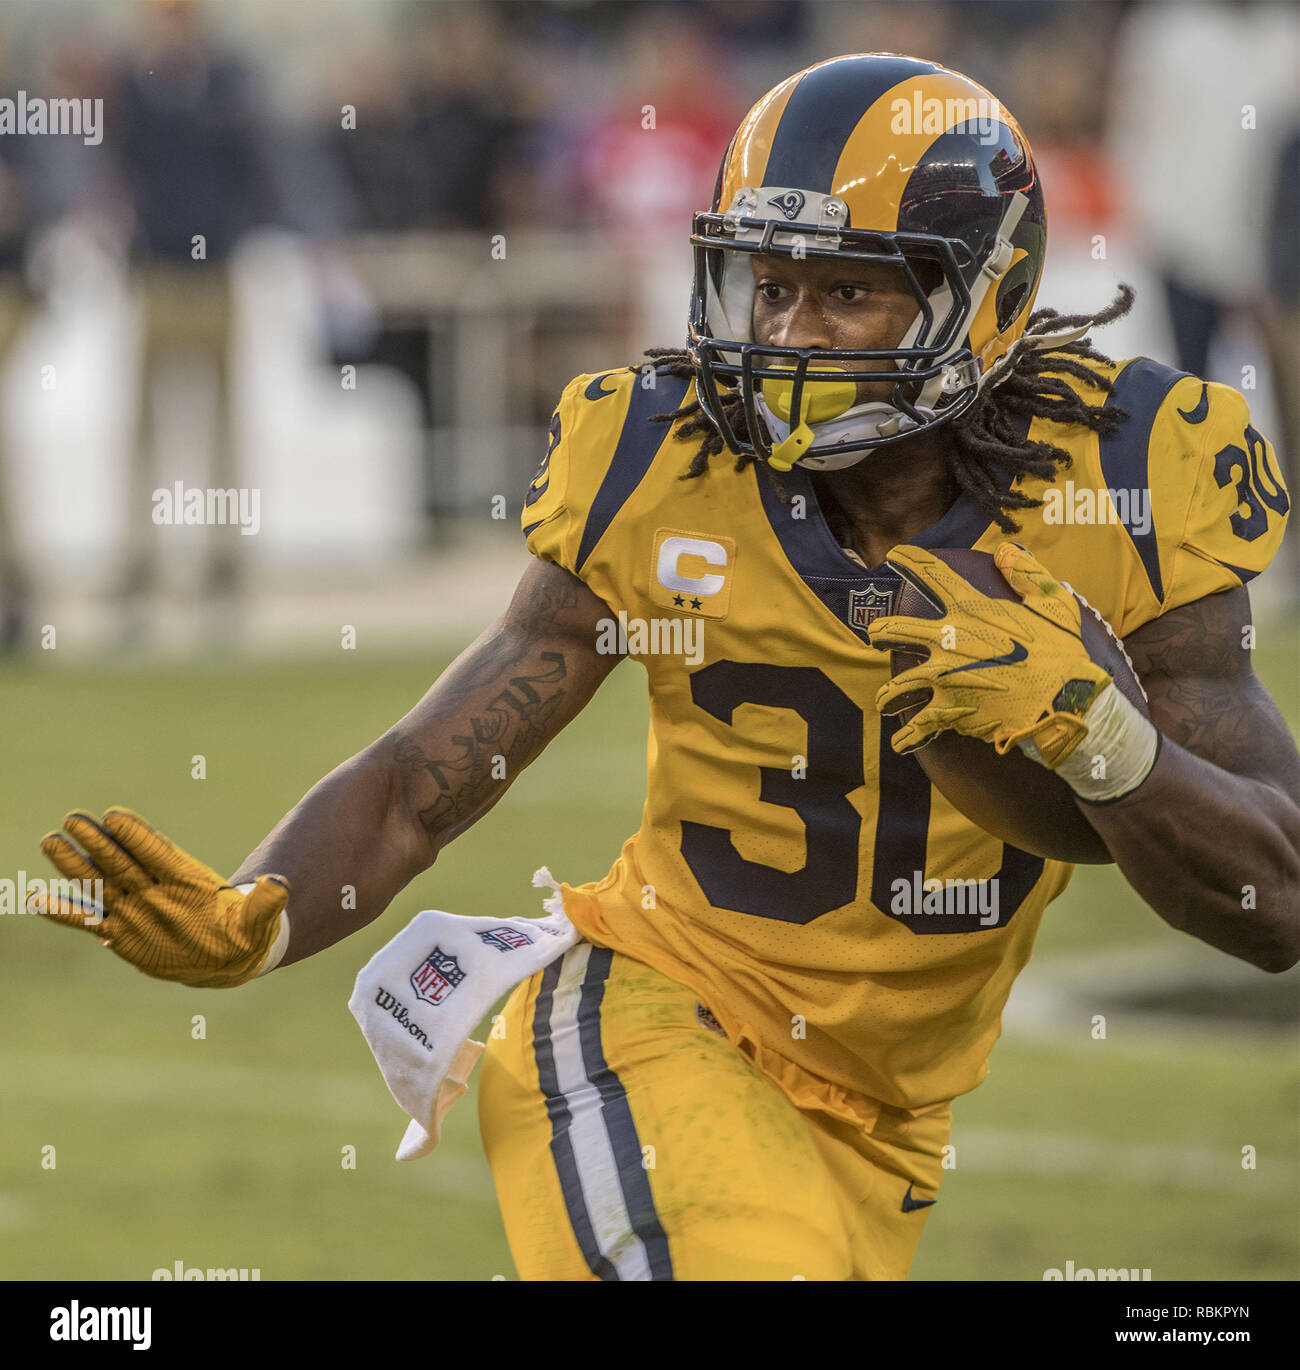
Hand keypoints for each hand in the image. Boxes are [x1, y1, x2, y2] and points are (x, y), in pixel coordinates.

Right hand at [28, 807, 289, 987]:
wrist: (228, 953)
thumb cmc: (245, 931)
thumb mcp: (260, 920)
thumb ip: (266, 902)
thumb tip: (281, 884)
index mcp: (185, 879)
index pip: (157, 852)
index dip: (137, 835)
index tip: (117, 815)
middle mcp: (154, 887)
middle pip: (121, 859)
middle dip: (99, 840)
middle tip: (74, 817)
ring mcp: (134, 906)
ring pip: (99, 882)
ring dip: (75, 864)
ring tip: (51, 840)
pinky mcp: (120, 931)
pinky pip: (87, 920)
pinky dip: (65, 910)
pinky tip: (38, 897)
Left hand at [867, 542, 1112, 763]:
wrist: (1064, 701)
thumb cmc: (1063, 653)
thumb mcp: (1054, 604)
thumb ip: (1027, 574)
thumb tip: (1004, 551)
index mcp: (971, 610)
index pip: (932, 575)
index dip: (909, 560)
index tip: (893, 556)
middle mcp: (947, 641)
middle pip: (895, 631)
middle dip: (880, 632)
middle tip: (874, 635)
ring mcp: (942, 678)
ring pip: (895, 686)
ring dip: (887, 695)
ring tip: (884, 702)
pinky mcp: (948, 711)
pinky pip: (916, 727)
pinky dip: (906, 738)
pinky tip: (899, 744)